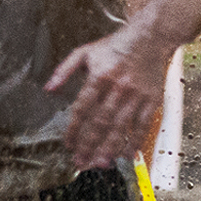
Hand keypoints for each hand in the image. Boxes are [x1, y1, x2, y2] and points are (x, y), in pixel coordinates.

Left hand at [45, 29, 165, 170]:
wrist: (151, 37)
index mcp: (99, 75)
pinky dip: (136, 141)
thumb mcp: (85, 52)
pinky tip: (128, 154)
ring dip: (111, 147)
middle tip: (81, 162)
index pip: (83, 108)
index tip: (68, 144)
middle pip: (101, 121)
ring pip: (121, 126)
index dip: (74, 129)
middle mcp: (118, 87)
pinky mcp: (152, 99)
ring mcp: (136, 95)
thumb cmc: (116, 46)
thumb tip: (48, 89)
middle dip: (89, 144)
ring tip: (101, 164)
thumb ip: (64, 71)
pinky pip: (143, 124)